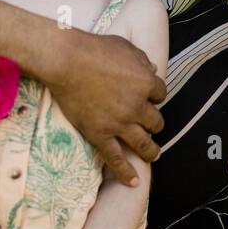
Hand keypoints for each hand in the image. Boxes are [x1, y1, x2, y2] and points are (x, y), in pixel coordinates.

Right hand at [43, 31, 164, 185]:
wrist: (66, 62)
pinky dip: (125, 172)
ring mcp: (119, 123)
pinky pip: (116, 159)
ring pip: (143, 143)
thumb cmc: (94, 49)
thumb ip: (141, 60)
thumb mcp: (125, 47)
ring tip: (154, 154)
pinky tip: (134, 181)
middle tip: (152, 126)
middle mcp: (137, 106)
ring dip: (151, 150)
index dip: (155, 95)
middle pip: (155, 120)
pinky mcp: (100, 135)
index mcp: (146, 83)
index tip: (150, 96)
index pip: (161, 93)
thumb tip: (153, 70)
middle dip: (154, 122)